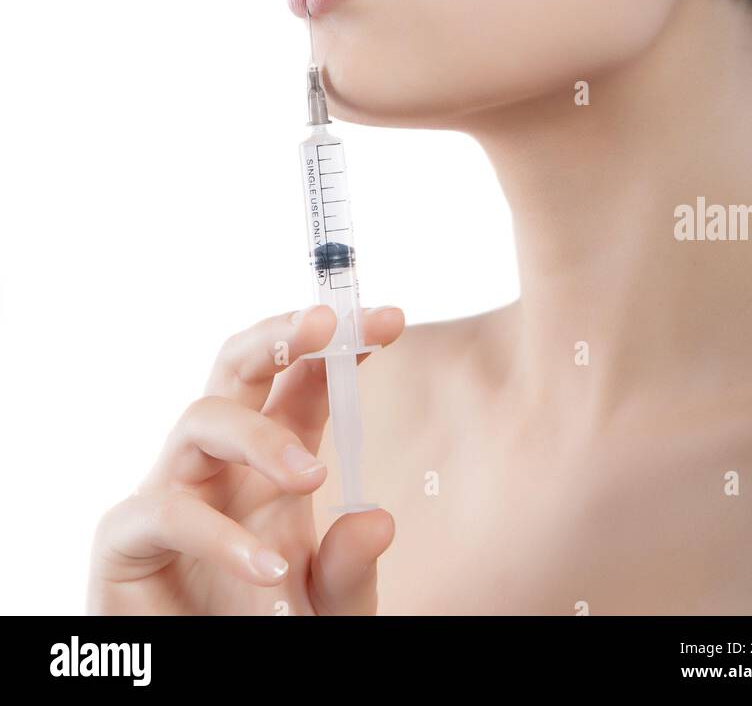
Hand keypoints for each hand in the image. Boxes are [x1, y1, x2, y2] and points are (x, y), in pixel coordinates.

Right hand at [86, 303, 403, 615]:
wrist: (204, 690)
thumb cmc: (264, 631)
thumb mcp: (328, 608)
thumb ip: (351, 570)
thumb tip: (378, 522)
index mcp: (274, 459)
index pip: (304, 381)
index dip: (341, 345)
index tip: (388, 320)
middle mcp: (220, 462)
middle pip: (239, 366)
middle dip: (280, 332)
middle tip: (328, 321)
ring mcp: (169, 492)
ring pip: (200, 418)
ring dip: (259, 436)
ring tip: (312, 476)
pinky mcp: (126, 540)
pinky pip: (164, 511)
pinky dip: (218, 536)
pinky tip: (268, 567)